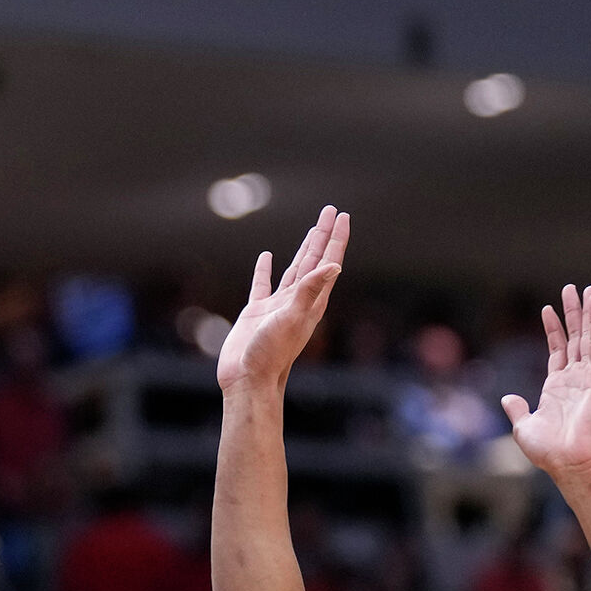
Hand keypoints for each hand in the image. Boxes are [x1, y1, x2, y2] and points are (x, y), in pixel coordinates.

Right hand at [214, 205, 348, 394]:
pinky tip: (267, 258)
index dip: (336, 238)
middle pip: (314, 260)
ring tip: (311, 229)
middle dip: (323, 235)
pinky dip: (265, 270)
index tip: (342, 216)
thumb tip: (334, 266)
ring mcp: (278, 306)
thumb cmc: (271, 354)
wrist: (248, 379)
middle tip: (330, 211)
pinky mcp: (257, 312)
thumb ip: (310, 290)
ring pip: (294, 269)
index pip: (327, 261)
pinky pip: (263, 285)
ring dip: (303, 248)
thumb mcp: (293, 318)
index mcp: (311, 301)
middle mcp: (298, 300)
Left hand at [501, 284, 590, 481]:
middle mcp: (576, 379)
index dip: (553, 329)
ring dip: (588, 312)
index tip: (547, 309)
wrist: (569, 462)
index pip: (557, 350)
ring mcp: (589, 377)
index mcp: (558, 388)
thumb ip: (517, 410)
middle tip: (571, 289)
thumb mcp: (524, 427)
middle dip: (573, 313)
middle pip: (575, 338)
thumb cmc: (549, 452)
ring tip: (588, 290)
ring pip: (589, 336)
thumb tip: (507, 398)